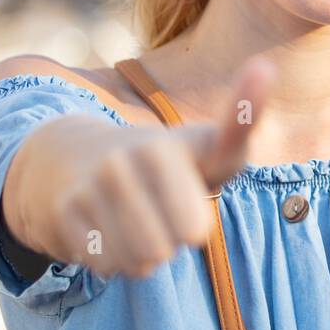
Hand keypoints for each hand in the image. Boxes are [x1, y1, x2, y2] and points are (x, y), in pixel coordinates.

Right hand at [46, 55, 276, 278]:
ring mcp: (95, 183)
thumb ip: (240, 125)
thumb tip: (264, 64)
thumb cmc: (166, 165)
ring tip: (139, 222)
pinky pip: (109, 265)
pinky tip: (108, 230)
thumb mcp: (208, 149)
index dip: (244, 109)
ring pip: (144, 259)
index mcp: (169, 145)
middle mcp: (131, 157)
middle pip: (184, 237)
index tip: (264, 68)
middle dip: (180, 238)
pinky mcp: (65, 210)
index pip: (222, 142)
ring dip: (147, 255)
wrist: (74, 161)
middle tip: (165, 211)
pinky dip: (115, 260)